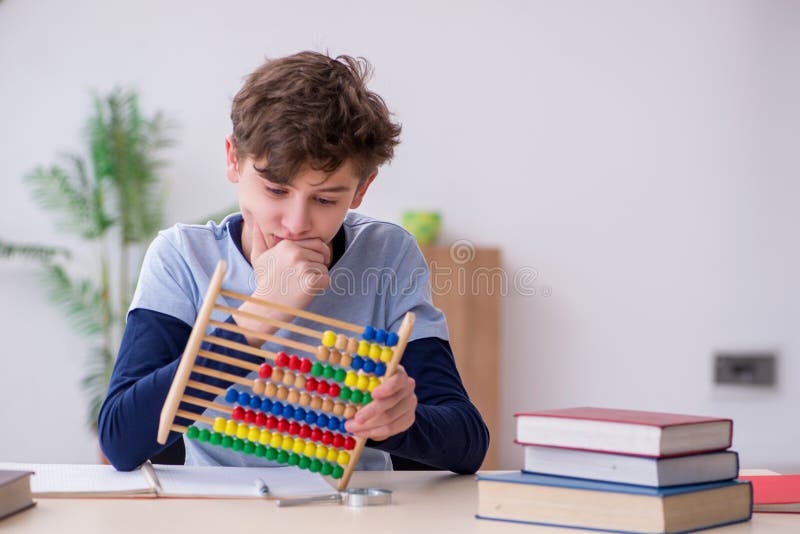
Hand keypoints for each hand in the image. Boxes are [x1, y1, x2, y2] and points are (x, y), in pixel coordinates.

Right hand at [235, 225, 330, 344]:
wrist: (265, 307)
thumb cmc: (265, 283)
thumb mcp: (260, 258)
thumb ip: (259, 239)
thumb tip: (257, 224)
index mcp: (287, 244)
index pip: (316, 242)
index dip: (317, 253)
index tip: (309, 264)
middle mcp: (295, 252)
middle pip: (324, 253)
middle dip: (321, 263)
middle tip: (309, 275)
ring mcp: (303, 266)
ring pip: (325, 268)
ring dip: (318, 277)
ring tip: (301, 285)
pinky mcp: (310, 281)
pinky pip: (327, 280)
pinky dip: (320, 287)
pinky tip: (306, 292)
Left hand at [345, 365, 416, 440]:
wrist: (390, 394)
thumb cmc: (374, 382)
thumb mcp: (368, 375)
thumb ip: (363, 377)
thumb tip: (350, 380)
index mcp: (399, 374)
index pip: (397, 381)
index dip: (386, 388)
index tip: (373, 394)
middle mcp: (408, 389)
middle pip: (391, 403)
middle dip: (370, 413)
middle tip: (354, 419)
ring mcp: (410, 405)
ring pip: (390, 421)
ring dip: (369, 427)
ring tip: (352, 428)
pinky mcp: (408, 419)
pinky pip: (391, 430)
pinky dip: (374, 433)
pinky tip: (362, 432)